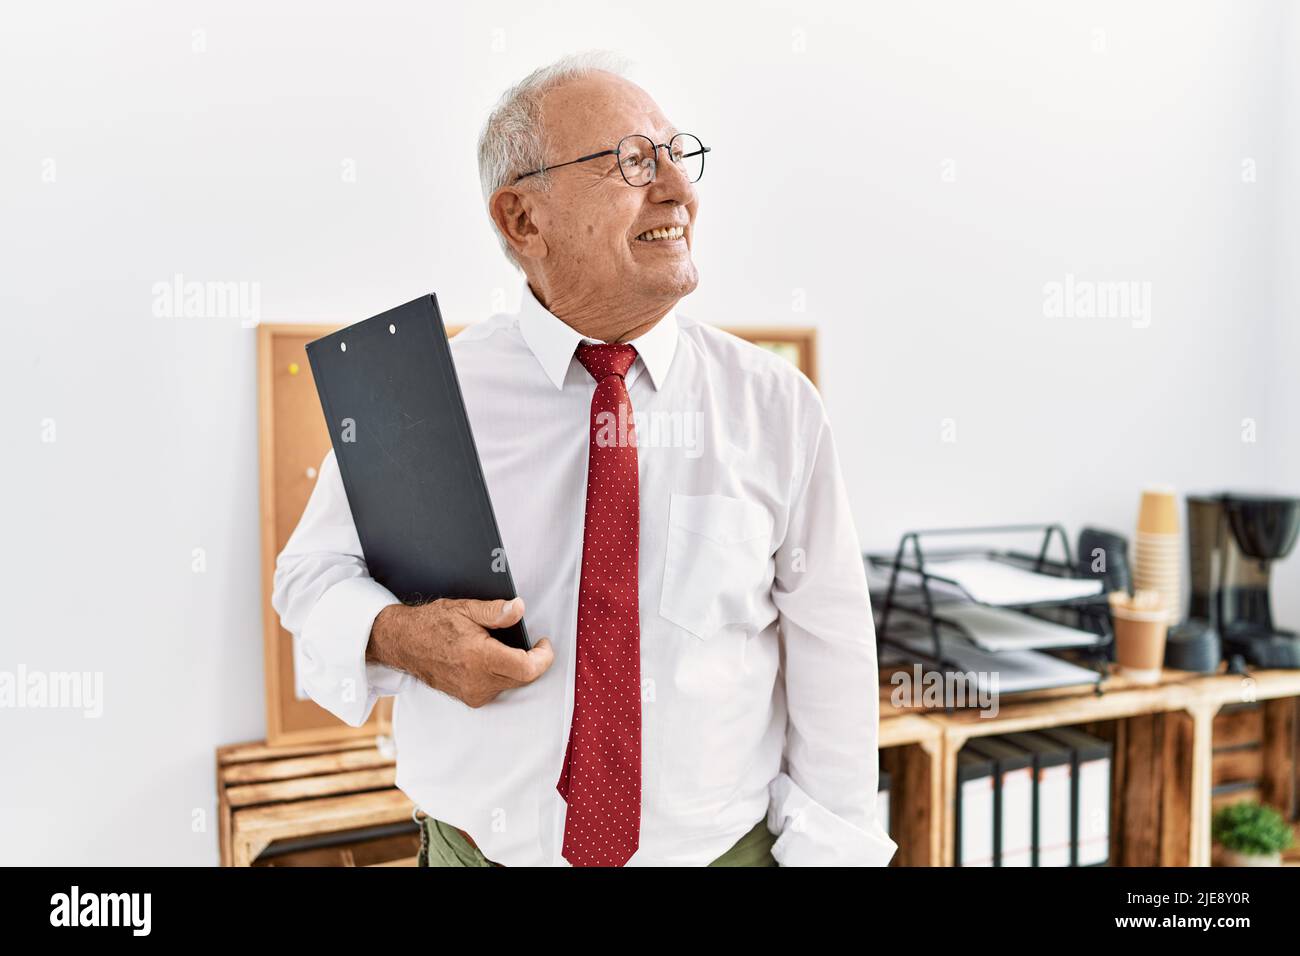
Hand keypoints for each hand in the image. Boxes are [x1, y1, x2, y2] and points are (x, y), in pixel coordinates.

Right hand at [367, 597, 553, 707]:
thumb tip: (519, 608)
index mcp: (479, 658)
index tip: (543, 643)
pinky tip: (492, 659)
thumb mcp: (465, 609)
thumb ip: (496, 611)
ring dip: (516, 667)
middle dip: (532, 660)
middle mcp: (477, 681)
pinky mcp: (469, 698)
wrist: (404, 643)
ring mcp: (472, 693)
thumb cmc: (432, 624)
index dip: (543, 657)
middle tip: (531, 642)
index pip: (527, 669)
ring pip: (511, 684)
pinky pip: (497, 688)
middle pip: (523, 678)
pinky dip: (502, 674)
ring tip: (505, 647)